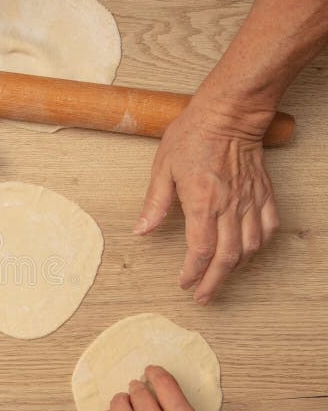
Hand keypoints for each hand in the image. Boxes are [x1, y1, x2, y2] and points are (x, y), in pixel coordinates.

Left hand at [134, 95, 278, 303]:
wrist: (229, 112)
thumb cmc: (193, 135)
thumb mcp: (162, 168)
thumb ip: (155, 203)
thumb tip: (141, 230)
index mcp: (202, 202)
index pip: (200, 250)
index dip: (192, 273)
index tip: (184, 283)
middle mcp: (230, 206)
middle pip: (226, 257)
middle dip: (214, 282)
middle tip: (204, 297)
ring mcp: (250, 200)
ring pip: (249, 247)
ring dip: (235, 268)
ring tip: (221, 277)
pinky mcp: (263, 192)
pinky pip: (268, 227)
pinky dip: (259, 245)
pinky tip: (249, 252)